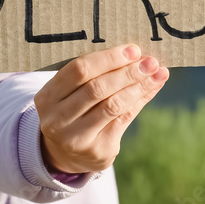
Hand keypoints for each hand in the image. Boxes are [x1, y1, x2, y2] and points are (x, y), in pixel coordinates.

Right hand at [33, 44, 168, 173]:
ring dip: (138, 86)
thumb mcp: (71, 91)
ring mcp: (76, 138)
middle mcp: (57, 119)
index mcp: (47, 97)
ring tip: (157, 73)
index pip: (79, 71)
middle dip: (127, 72)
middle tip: (150, 61)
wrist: (64, 153)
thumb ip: (96, 74)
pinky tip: (152, 88)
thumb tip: (136, 54)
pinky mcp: (97, 151)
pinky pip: (123, 119)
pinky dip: (140, 100)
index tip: (133, 50)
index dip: (108, 58)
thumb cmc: (72, 109)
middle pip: (97, 89)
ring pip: (112, 105)